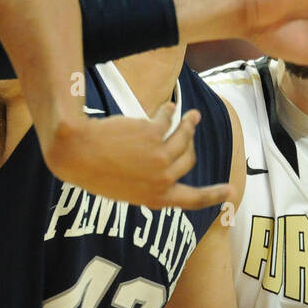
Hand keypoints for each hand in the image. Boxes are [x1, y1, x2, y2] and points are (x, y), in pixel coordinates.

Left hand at [45, 105, 231, 208]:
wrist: (76, 153)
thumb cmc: (94, 171)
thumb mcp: (125, 187)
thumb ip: (148, 181)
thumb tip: (168, 166)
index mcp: (155, 198)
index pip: (191, 200)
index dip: (214, 195)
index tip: (232, 192)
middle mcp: (162, 180)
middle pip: (188, 160)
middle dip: (189, 144)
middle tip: (189, 129)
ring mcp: (160, 157)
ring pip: (184, 136)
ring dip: (189, 123)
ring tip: (190, 115)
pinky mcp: (154, 133)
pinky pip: (169, 119)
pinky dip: (169, 111)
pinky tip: (167, 107)